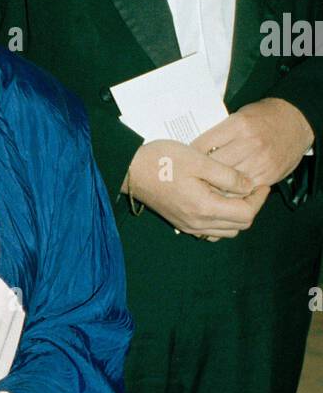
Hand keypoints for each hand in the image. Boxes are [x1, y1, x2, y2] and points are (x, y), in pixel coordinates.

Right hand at [123, 139, 268, 239]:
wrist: (131, 170)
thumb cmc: (163, 161)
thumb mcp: (200, 160)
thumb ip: (228, 175)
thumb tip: (248, 185)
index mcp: (205, 208)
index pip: (246, 213)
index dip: (259, 198)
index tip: (260, 183)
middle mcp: (199, 223)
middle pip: (239, 226)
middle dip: (251, 207)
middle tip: (251, 187)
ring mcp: (189, 226)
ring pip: (227, 231)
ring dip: (237, 215)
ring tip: (236, 194)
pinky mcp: (181, 224)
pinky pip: (211, 231)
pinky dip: (222, 221)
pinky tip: (218, 203)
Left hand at [193, 99, 313, 189]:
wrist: (296, 122)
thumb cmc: (262, 117)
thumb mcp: (238, 116)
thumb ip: (219, 133)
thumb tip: (194, 151)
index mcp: (238, 125)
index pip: (203, 145)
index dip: (189, 155)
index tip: (183, 160)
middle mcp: (249, 144)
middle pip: (213, 166)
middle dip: (199, 173)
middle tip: (188, 178)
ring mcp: (259, 161)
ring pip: (227, 182)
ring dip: (213, 187)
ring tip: (202, 188)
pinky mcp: (268, 176)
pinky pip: (242, 191)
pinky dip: (230, 192)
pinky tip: (222, 191)